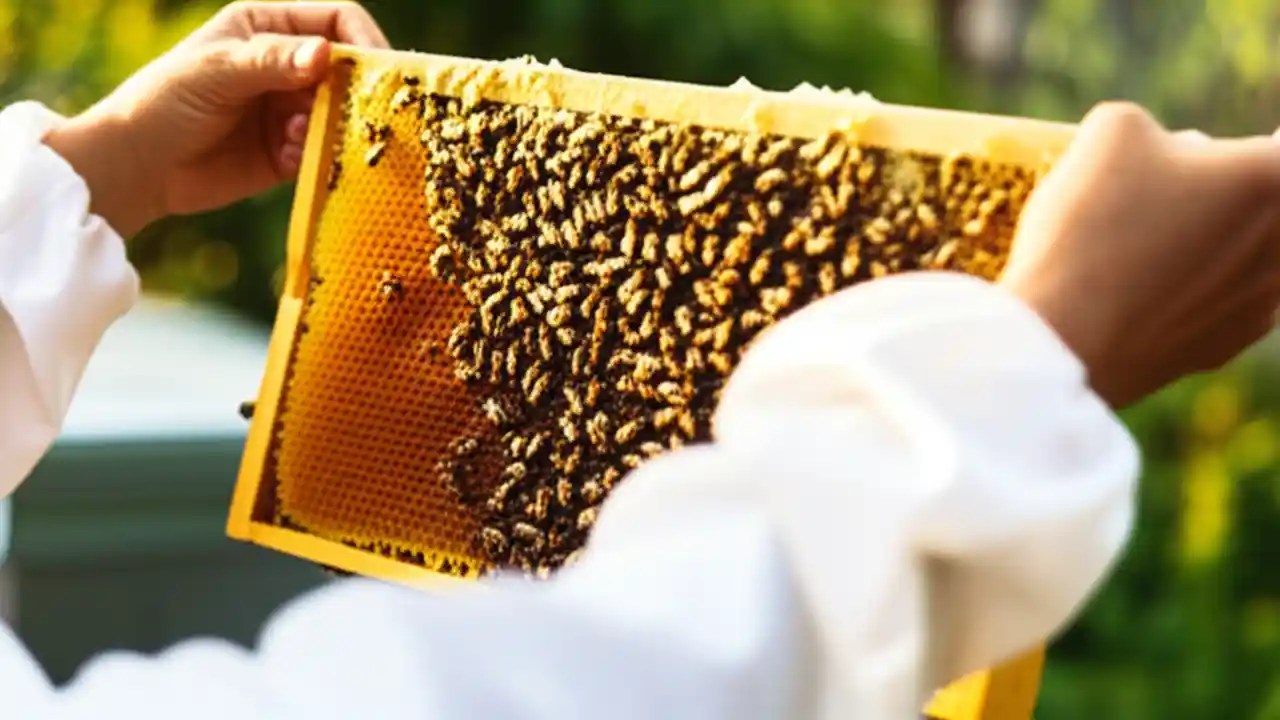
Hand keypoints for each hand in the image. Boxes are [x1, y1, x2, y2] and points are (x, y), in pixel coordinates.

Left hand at [44, 1, 388, 236]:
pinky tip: (289, 159)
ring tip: (300, 139)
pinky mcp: (289, 153)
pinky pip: (325, 152)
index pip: (337, 21)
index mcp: (268, 28)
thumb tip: (326, 53)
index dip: (363, 42)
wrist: (137, 167)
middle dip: (355, 92)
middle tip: (359, 115)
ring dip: (334, 128)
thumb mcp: (215, 71)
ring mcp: (289, 110)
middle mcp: (285, 66)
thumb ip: (271, 61)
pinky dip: (319, 156)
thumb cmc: (165, 101)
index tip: (378, 70)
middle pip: (347, 71)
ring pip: (341, 114)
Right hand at [1000, 102, 1279, 406]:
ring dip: (1211, 241)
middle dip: (1225, 191)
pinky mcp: (1226, 347)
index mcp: (1273, 180)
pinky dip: (1188, 290)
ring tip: (1142, 244)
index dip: (1250, 149)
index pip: (1278, 147)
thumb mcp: (1111, 131)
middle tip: (1166, 190)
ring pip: (1247, 251)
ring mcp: (1262, 304)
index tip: (1207, 157)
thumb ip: (1157, 127)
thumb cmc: (1091, 226)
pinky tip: (1138, 291)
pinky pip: (1220, 300)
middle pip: (1264, 201)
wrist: (1061, 340)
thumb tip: (1176, 155)